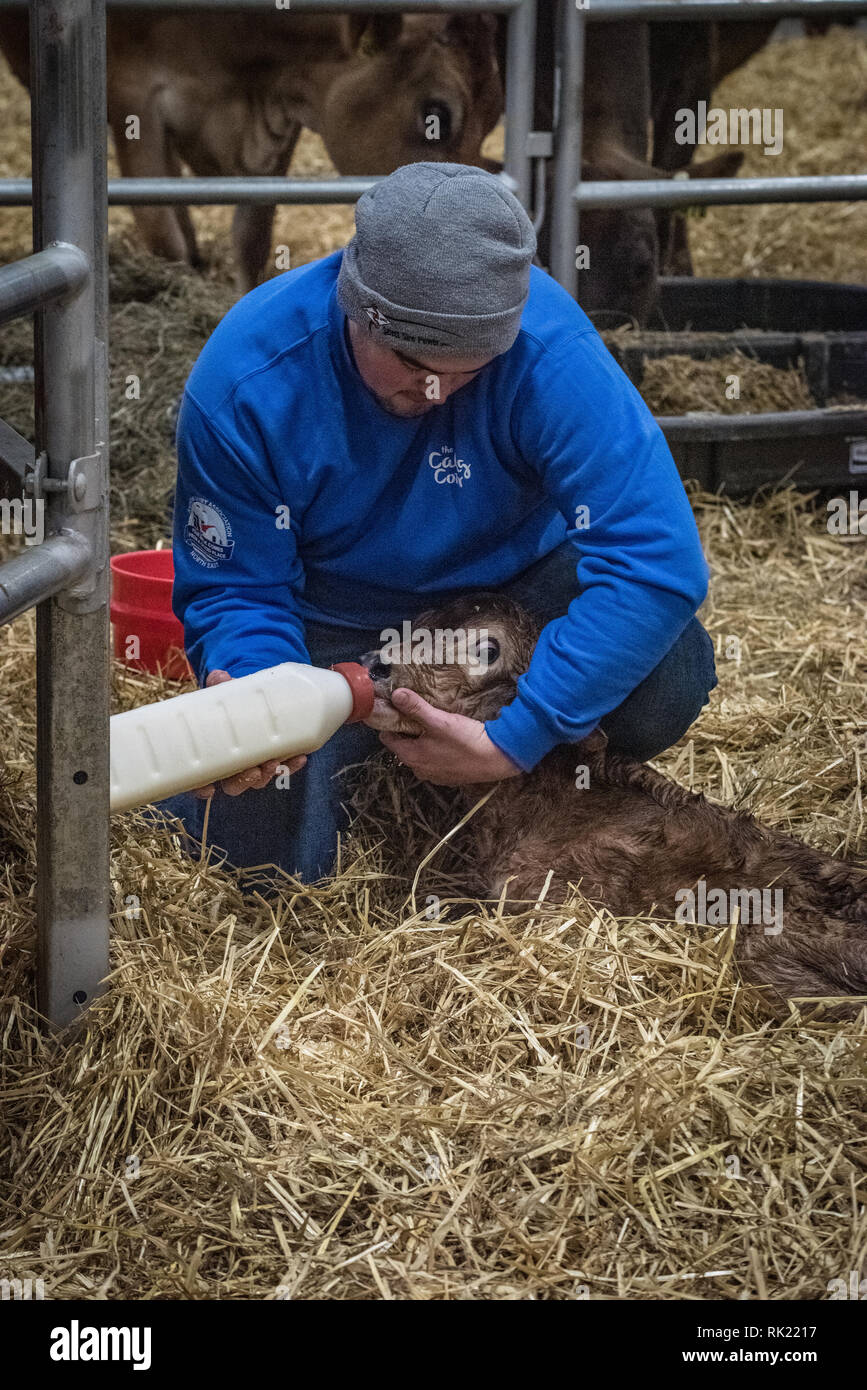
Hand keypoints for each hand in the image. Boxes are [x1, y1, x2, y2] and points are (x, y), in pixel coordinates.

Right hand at [193, 669, 307, 797]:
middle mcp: (230, 766)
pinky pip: (282, 768)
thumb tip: (218, 676)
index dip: (202, 789)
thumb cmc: (229, 702)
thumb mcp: (223, 693)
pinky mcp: (273, 759)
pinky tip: (300, 756)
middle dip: (244, 781)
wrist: (251, 698)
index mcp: (210, 754)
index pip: (200, 780)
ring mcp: (252, 765)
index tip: (209, 789)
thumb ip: (220, 686)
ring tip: (277, 760)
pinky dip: (291, 765)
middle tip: (253, 771)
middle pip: (233, 785)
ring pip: (259, 780)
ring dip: (269, 774)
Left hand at [377, 687, 522, 786]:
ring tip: (436, 725)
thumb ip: (415, 707)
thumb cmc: (466, 741)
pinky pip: (436, 761)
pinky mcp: (450, 777)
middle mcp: (419, 770)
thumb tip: (395, 695)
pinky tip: (450, 740)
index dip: (391, 723)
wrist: (497, 758)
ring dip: (424, 741)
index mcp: (411, 757)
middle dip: (408, 731)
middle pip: (404, 746)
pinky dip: (438, 751)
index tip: (398, 710)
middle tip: (420, 714)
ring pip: (421, 754)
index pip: (387, 739)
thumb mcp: (438, 720)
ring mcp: (435, 776)